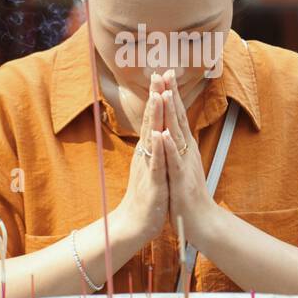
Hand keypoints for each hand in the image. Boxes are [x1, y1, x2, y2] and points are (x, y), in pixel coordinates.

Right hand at [115, 76, 168, 244]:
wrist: (135, 223)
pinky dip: (158, 148)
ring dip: (154, 116)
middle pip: (150, 121)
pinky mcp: (153, 183)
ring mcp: (149, 166)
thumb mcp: (151, 165)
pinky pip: (156, 163)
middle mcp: (146, 153)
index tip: (162, 74)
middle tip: (158, 73)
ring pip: (152, 137)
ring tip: (157, 95)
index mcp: (149, 149)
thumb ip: (153, 147)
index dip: (158, 96)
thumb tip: (155, 128)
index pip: (153, 118)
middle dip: (155, 97)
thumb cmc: (146, 195)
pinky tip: (159, 134)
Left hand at [153, 70, 215, 247]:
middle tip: (165, 71)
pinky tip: (164, 135)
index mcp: (183, 146)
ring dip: (170, 114)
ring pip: (176, 134)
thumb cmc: (188, 193)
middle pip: (177, 117)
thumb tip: (173, 128)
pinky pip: (174, 161)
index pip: (175, 115)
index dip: (169, 94)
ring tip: (163, 93)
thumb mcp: (180, 164)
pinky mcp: (181, 180)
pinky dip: (169, 148)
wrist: (201, 220)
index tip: (164, 73)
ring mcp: (184, 164)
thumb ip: (178, 145)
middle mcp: (186, 150)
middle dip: (170, 94)